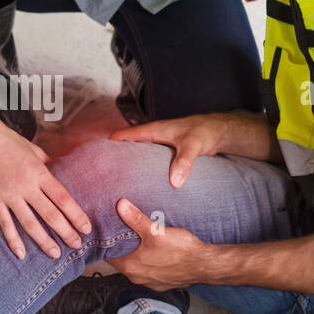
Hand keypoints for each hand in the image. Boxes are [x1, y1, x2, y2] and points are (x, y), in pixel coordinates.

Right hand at [0, 122, 91, 260]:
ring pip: (29, 223)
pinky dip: (13, 240)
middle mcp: (25, 185)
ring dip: (43, 241)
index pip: (62, 198)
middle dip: (65, 232)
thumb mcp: (34, 150)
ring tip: (55, 254)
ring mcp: (8, 194)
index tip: (86, 228)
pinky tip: (22, 254)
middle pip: (49, 214)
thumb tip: (63, 172)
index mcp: (39, 172)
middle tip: (77, 246)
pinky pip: (5, 224)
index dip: (76, 215)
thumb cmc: (9, 141)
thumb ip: (48, 165)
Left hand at [109, 198, 208, 290]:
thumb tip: (120, 205)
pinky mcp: (163, 282)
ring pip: (136, 266)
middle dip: (120, 248)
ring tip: (137, 240)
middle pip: (121, 261)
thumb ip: (136, 218)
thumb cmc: (180, 250)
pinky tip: (154, 252)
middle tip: (120, 232)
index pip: (108, 256)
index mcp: (130, 266)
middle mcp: (137, 277)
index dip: (105, 244)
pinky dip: (149, 262)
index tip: (105, 233)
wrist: (205, 265)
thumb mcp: (155, 231)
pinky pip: (150, 271)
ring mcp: (150, 281)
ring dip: (135, 255)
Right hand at [110, 113, 230, 188]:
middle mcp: (152, 136)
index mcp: (152, 130)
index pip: (123, 136)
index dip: (108, 145)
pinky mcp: (165, 153)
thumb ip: (183, 162)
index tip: (94, 159)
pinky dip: (141, 169)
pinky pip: (147, 160)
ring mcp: (158, 145)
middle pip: (126, 146)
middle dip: (113, 158)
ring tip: (114, 183)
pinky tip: (139, 183)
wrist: (219, 131)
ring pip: (136, 154)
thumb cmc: (205, 133)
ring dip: (127, 164)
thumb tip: (174, 182)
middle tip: (100, 176)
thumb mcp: (193, 146)